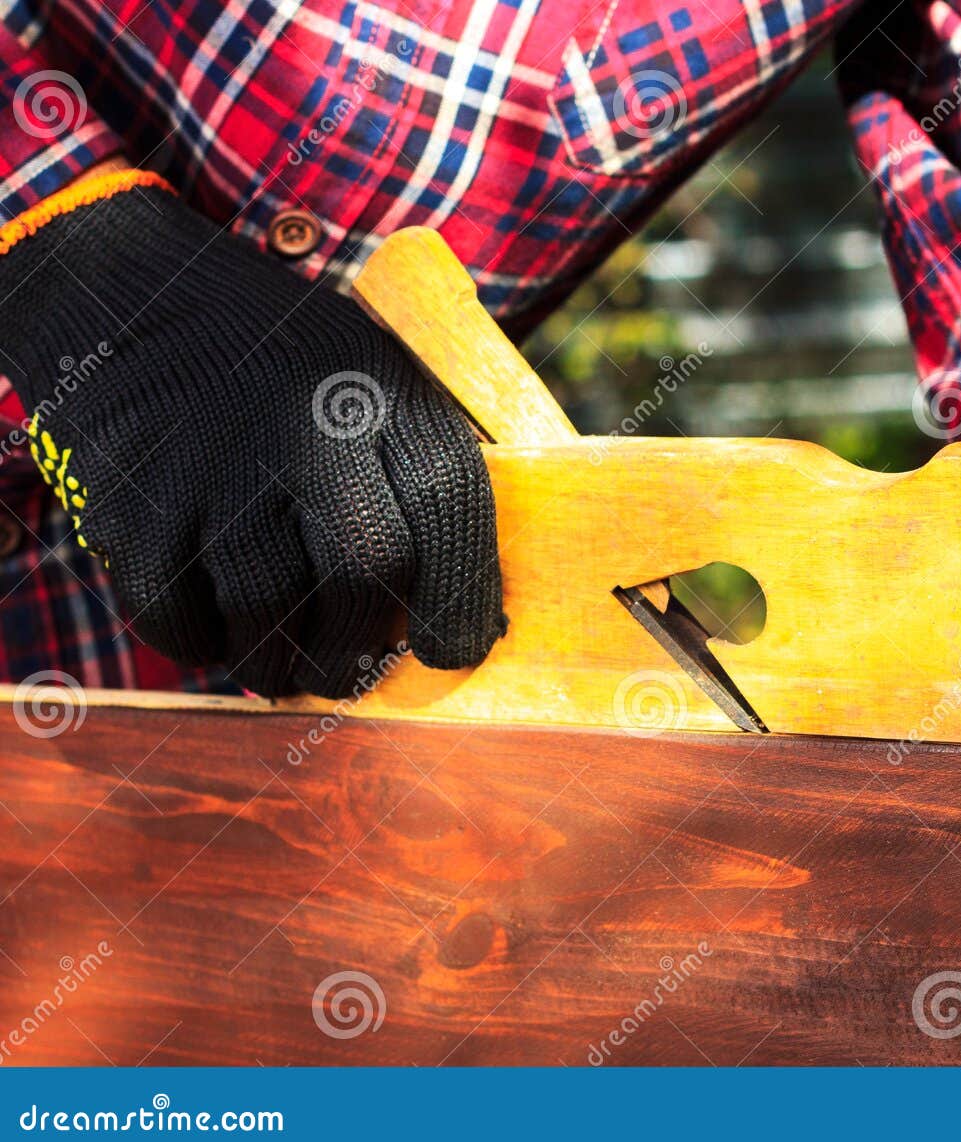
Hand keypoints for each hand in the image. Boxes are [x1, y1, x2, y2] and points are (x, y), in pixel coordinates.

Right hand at [0, 169, 503, 696]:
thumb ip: (419, 481)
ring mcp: (215, 465)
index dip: (461, 602)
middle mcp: (305, 425)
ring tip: (286, 663)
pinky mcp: (136, 502)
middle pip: (363, 574)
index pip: (451, 509)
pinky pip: (179, 619)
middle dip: (362, 648)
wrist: (133, 299)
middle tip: (349, 674)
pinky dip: (202, 644)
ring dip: (282, 662)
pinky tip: (217, 626)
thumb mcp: (375, 381)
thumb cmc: (286, 372)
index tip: (453, 654)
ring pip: (269, 612)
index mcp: (384, 393)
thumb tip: (478, 621)